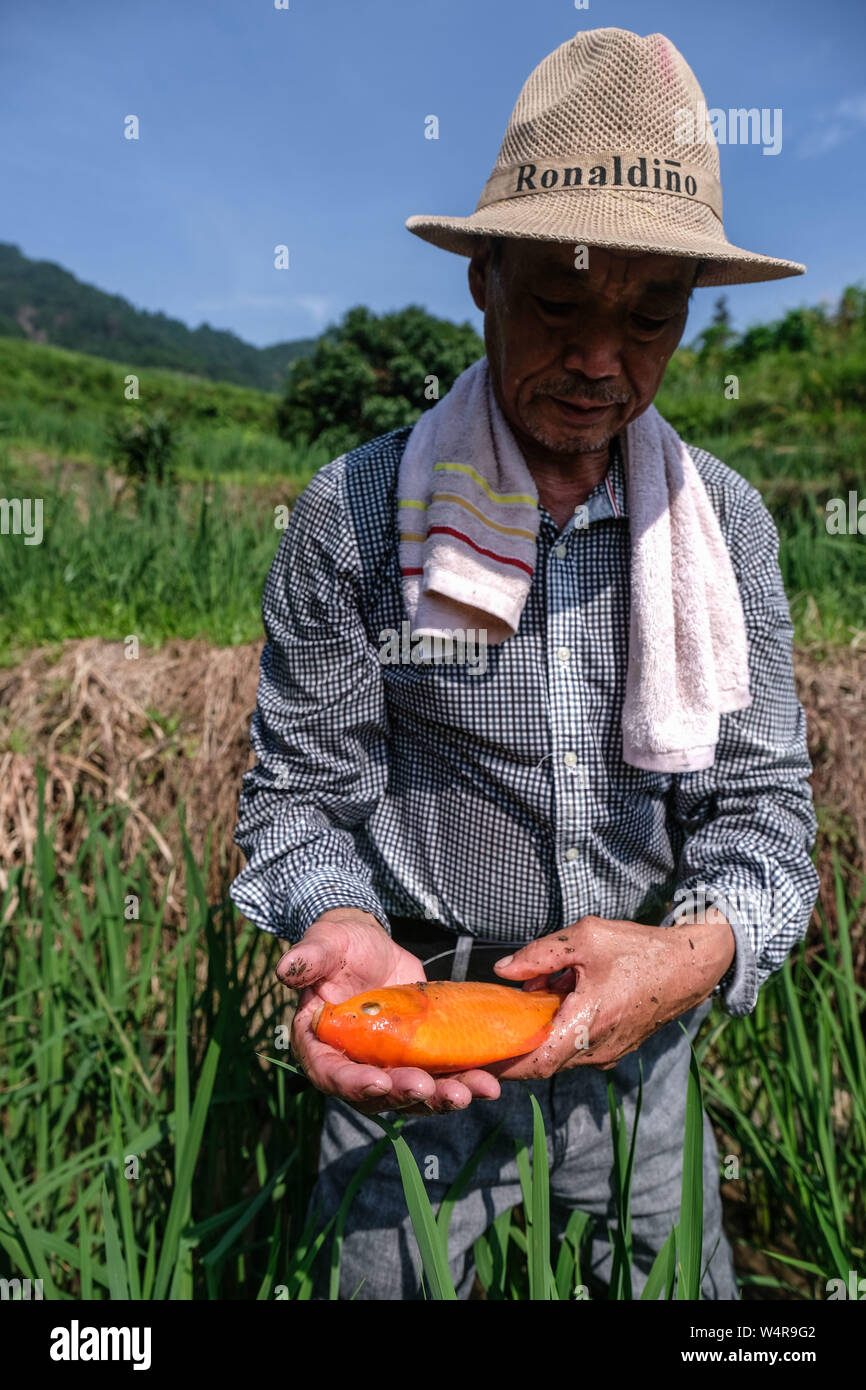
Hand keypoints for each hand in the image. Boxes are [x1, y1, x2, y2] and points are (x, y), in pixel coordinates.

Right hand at [278, 910, 500, 1114]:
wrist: (371, 945)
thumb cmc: (340, 943)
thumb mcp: (325, 943)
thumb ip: (309, 957)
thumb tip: (286, 967)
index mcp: (319, 1044)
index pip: (330, 1073)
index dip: (353, 1083)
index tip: (380, 1081)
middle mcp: (351, 1065)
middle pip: (377, 1094)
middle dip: (407, 1095)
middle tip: (435, 1089)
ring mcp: (385, 1066)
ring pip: (412, 1094)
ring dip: (443, 1097)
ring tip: (475, 1091)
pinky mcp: (416, 1059)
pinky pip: (438, 1079)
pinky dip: (462, 1082)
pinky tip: (487, 1080)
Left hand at [487, 911, 734, 1078]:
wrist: (690, 966)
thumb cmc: (640, 950)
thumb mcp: (585, 937)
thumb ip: (540, 955)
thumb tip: (503, 970)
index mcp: (588, 1022)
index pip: (536, 1062)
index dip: (504, 1066)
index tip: (476, 1060)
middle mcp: (597, 1047)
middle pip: (543, 1059)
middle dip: (516, 1042)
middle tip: (488, 1025)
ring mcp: (608, 1053)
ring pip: (559, 1052)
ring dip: (540, 1030)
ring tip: (532, 995)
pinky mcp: (615, 1048)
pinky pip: (577, 1047)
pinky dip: (559, 1029)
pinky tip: (559, 995)